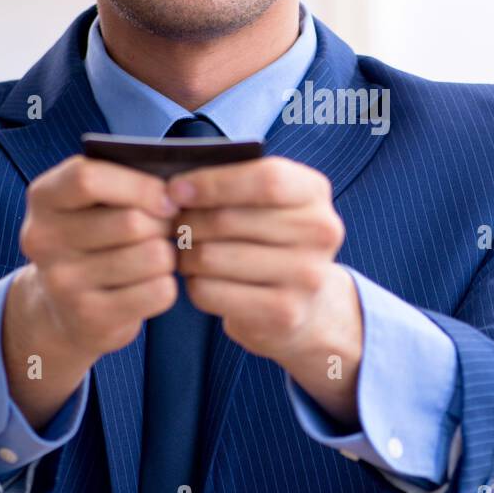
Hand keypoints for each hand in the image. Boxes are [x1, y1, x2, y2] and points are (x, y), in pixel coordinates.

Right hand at [2, 155, 180, 428]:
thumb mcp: (91, 203)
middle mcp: (42, 240)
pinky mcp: (88, 317)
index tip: (166, 198)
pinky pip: (159, 291)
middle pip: (132, 222)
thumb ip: (123, 182)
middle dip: (163, 224)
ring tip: (156, 257)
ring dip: (168, 256)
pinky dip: (167, 286)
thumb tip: (177, 190)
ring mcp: (62, 282)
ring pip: (153, 256)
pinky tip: (150, 285)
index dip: (140, 185)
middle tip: (164, 231)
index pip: (89, 179)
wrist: (62, 310)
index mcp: (43, 197)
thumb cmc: (93, 240)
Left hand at [167, 156, 363, 425]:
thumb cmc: (269, 240)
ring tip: (184, 252)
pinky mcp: (284, 313)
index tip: (175, 190)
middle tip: (173, 226)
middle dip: (187, 221)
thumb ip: (232, 185)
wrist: (305, 304)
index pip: (265, 179)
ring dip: (185, 254)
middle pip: (230, 220)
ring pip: (213, 257)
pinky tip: (200, 280)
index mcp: (314, 193)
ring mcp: (307, 276)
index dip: (213, 183)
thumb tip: (176, 188)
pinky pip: (210, 292)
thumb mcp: (266, 203)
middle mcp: (320, 232)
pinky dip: (193, 285)